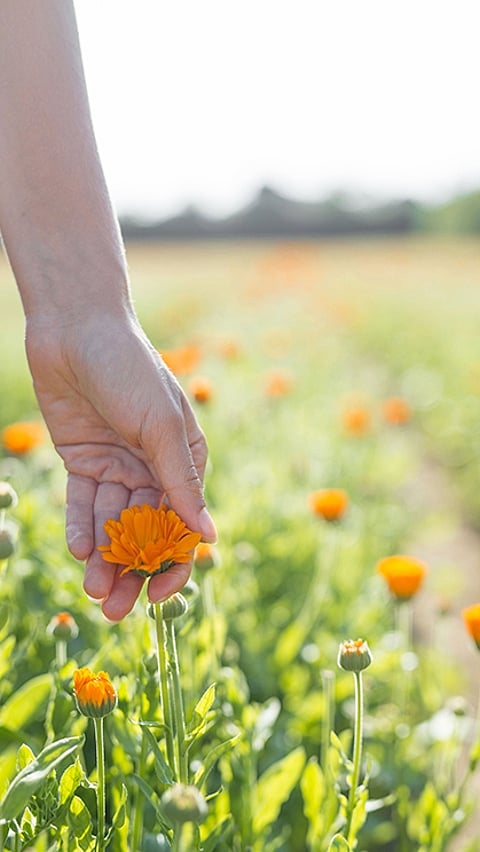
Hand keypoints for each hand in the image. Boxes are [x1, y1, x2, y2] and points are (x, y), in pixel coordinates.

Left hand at [25, 310, 215, 620]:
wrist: (76, 329)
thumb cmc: (130, 370)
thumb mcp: (160, 427)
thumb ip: (181, 483)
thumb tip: (210, 538)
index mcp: (185, 460)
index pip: (184, 524)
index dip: (174, 564)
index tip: (156, 598)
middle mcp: (154, 468)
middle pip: (146, 532)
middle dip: (132, 571)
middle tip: (113, 610)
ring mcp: (118, 466)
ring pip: (113, 525)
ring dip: (103, 559)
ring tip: (91, 590)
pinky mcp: (84, 461)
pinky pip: (84, 503)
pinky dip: (82, 527)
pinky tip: (77, 550)